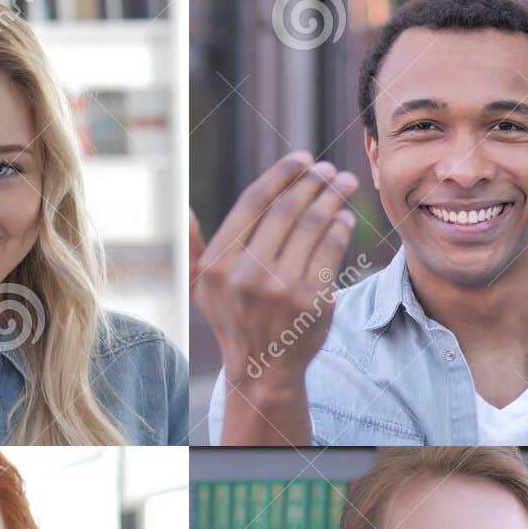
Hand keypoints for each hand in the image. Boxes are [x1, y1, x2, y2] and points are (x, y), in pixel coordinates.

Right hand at [190, 153, 357, 444]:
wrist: (264, 369)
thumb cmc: (233, 319)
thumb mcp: (201, 289)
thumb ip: (193, 248)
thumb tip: (183, 209)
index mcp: (219, 264)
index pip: (253, 203)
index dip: (281, 175)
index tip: (301, 159)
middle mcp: (248, 275)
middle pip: (288, 209)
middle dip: (313, 181)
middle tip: (329, 168)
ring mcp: (283, 288)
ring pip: (314, 225)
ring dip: (333, 197)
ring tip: (344, 183)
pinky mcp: (314, 301)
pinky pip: (332, 250)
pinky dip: (341, 227)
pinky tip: (344, 215)